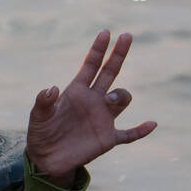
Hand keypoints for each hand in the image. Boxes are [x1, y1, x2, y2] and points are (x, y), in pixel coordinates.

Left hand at [26, 29, 155, 182]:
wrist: (47, 158)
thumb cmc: (41, 132)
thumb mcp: (37, 117)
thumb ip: (43, 102)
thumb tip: (52, 88)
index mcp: (77, 91)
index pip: (91, 65)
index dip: (98, 49)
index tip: (106, 32)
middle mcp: (93, 100)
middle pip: (110, 72)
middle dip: (118, 54)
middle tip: (127, 36)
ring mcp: (103, 118)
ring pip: (121, 99)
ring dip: (120, 95)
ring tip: (109, 100)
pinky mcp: (108, 138)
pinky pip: (130, 134)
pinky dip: (141, 130)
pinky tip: (152, 124)